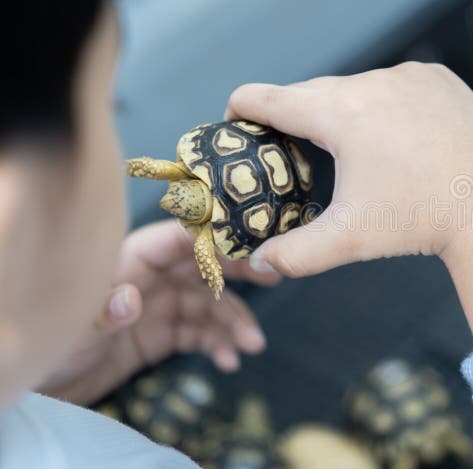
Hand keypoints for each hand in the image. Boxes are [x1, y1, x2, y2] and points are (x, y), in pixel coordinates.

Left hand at [37, 220, 279, 404]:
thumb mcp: (73, 328)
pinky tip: (229, 361)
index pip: (177, 238)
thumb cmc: (54, 343)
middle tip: (272, 277)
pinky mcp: (166, 335)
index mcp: (131, 260)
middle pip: (204, 265)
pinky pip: (202, 334)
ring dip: (234, 322)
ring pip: (211, 304)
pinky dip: (219, 345)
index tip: (247, 240)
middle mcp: (153, 278)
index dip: (212, 236)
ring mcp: (162, 306)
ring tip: (252, 344)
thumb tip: (130, 300)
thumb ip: (101, 312)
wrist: (51, 386)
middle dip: (238, 271)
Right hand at [226, 62, 472, 275]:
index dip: (243, 108)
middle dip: (297, 117)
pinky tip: (396, 135)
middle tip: (291, 148)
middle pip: (314, 93)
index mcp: (343, 113)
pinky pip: (396, 84)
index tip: (233, 118)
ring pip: (357, 88)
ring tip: (352, 149)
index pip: (271, 98)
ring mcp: (411, 75)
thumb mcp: (350, 239)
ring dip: (345, 111)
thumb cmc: (419, 223)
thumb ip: (295, 253)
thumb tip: (255, 265)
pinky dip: (386, 104)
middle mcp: (374, 82)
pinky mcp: (439, 78)